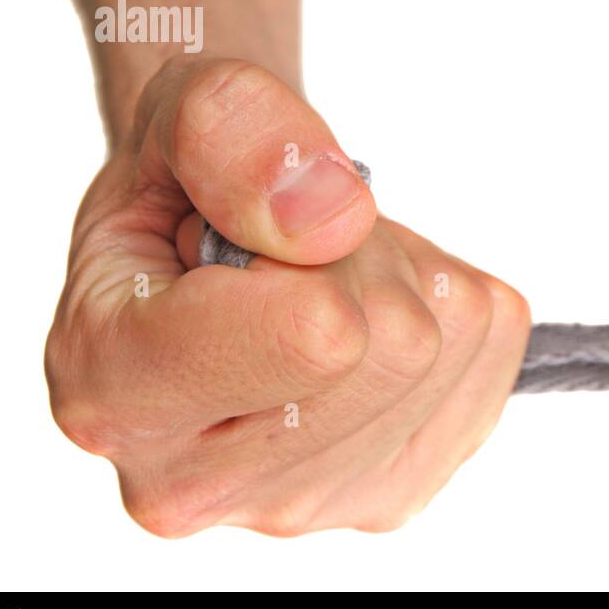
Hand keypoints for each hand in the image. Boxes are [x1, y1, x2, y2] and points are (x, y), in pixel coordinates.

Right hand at [47, 58, 529, 536]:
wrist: (204, 234)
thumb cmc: (188, 176)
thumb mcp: (184, 104)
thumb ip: (234, 134)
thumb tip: (335, 221)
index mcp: (116, 392)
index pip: (317, 334)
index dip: (320, 244)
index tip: (257, 226)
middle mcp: (195, 483)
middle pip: (398, 342)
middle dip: (364, 258)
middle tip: (294, 247)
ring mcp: (301, 504)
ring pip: (448, 352)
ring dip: (406, 281)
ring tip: (321, 281)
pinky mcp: (387, 493)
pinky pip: (492, 362)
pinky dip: (451, 310)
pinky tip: (371, 314)